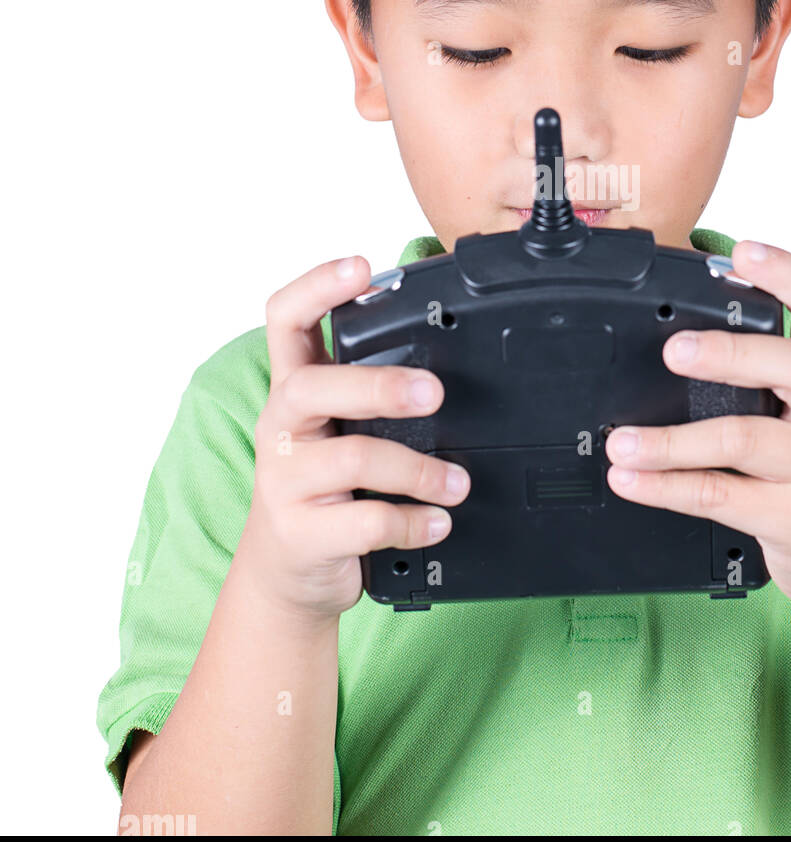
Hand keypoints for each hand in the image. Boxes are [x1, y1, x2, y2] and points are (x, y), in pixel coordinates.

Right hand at [235, 255, 467, 623]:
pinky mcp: (302, 534)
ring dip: (419, 469)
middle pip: (314, 387)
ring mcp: (284, 482)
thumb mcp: (335, 431)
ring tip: (458, 482)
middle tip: (434, 392)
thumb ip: (368, 394)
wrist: (287, 576)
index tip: (360, 265)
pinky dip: (414, 522)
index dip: (317, 286)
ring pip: (353, 458)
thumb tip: (444, 364)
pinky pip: (367, 523)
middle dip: (378, 384)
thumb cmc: (326, 490)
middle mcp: (280, 427)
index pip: (285, 320)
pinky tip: (438, 522)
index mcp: (293, 390)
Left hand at [602, 239, 790, 628]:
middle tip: (673, 351)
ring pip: (742, 438)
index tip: (744, 249)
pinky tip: (631, 480)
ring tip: (620, 441)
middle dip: (731, 352)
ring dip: (671, 441)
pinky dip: (666, 488)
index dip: (787, 273)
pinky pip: (721, 496)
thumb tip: (687, 336)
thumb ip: (767, 379)